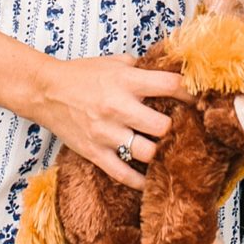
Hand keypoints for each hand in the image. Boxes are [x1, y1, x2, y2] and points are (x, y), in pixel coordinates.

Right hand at [32, 55, 184, 189]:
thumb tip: (167, 72)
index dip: (190, 93)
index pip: (169, 85)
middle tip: (178, 131)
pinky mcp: (94, 152)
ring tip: (164, 151)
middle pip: (163, 126)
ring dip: (159, 153)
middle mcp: (118, 107)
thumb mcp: (112, 62)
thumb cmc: (80, 75)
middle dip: (174, 128)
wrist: (44, 91)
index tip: (199, 100)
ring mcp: (106, 133)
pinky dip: (139, 181)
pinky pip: (123, 174)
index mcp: (125, 81)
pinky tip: (150, 181)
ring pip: (147, 153)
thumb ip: (140, 68)